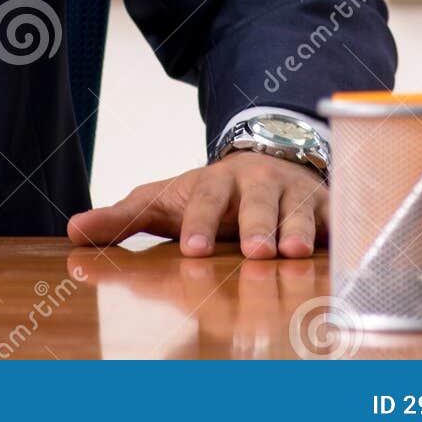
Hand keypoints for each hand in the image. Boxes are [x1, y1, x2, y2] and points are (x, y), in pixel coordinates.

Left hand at [66, 152, 327, 258]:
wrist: (269, 162)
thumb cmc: (210, 196)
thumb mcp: (165, 202)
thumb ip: (123, 218)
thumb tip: (72, 231)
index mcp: (216, 182)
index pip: (205, 199)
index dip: (199, 222)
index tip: (192, 249)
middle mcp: (259, 184)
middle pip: (258, 202)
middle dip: (257, 224)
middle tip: (255, 252)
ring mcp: (296, 195)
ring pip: (299, 212)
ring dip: (298, 231)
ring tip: (294, 253)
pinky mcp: (328, 210)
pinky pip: (340, 222)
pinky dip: (345, 237)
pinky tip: (349, 259)